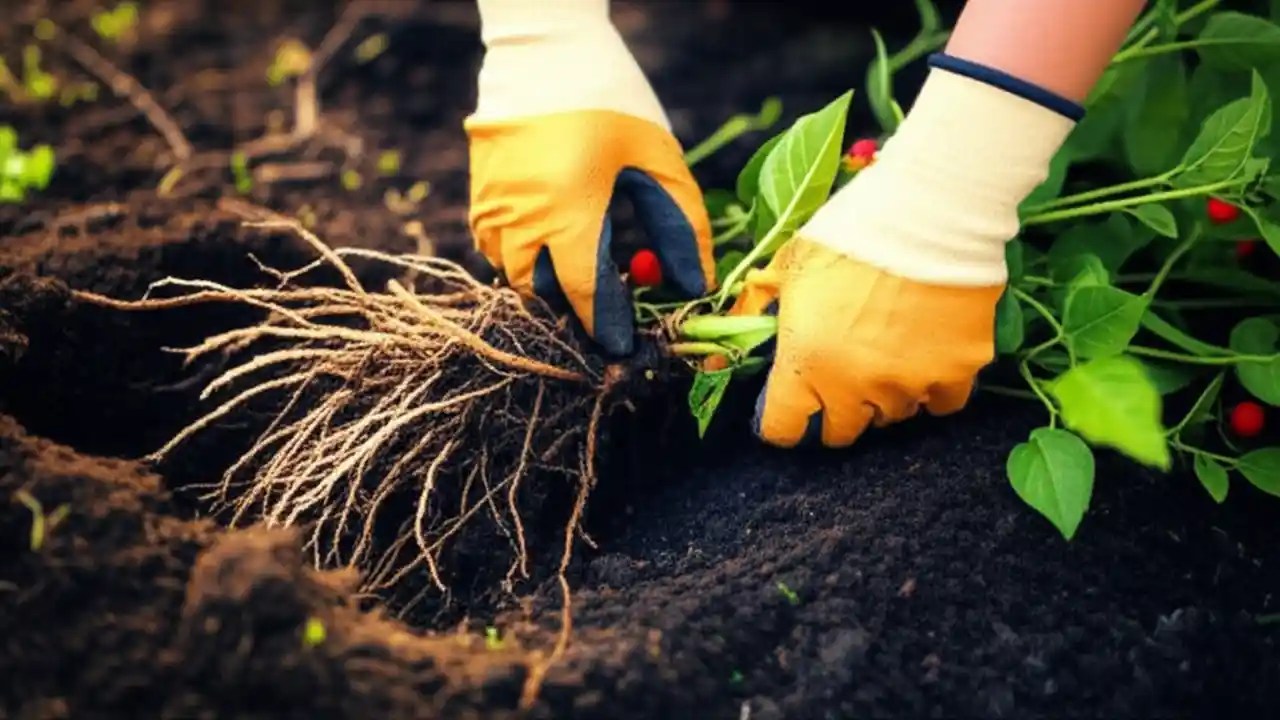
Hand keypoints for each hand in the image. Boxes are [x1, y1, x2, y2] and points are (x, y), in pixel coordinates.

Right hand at [465, 0, 713, 356]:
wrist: (542, 51)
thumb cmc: (612, 101)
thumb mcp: (658, 160)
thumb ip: (681, 226)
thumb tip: (697, 285)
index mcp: (567, 212)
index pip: (585, 297)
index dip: (608, 329)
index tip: (629, 348)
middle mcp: (520, 221)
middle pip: (546, 297)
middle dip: (578, 313)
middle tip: (613, 314)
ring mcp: (491, 211)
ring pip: (518, 278)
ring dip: (552, 288)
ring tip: (588, 279)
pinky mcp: (478, 199)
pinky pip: (500, 252)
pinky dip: (529, 261)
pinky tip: (558, 245)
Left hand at [729, 55, 1082, 447]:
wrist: (929, 213)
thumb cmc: (849, 235)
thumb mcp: (787, 265)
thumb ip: (754, 308)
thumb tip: (723, 343)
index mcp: (805, 363)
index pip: (783, 429)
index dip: (781, 421)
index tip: (788, 405)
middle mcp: (855, 386)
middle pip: (841, 431)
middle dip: (834, 410)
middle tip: (840, 374)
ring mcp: (909, 384)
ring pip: (892, 416)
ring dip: (883, 396)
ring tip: (886, 355)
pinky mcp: (957, 372)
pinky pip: (942, 402)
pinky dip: (933, 388)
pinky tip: (927, 357)